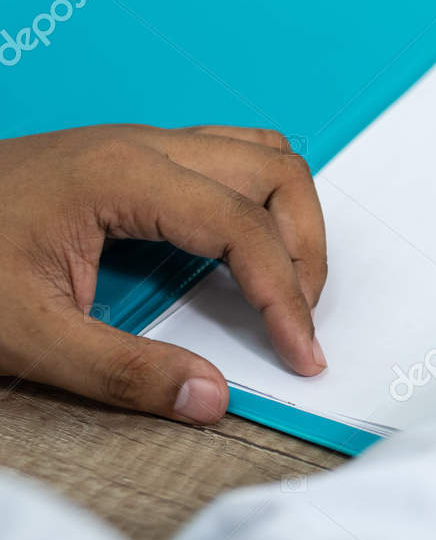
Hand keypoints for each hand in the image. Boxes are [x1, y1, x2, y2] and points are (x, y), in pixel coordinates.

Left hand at [0, 125, 327, 423]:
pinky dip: (259, 200)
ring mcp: (141, 141)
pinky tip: (241, 251)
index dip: (285, 295)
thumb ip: (123, 372)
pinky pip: (232, 155)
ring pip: (263, 154)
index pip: (244, 227)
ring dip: (289, 216)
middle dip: (303, 250)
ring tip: (283, 284)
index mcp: (124, 176)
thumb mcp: (25, 336)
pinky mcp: (134, 153)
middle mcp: (145, 143)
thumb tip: (211, 398)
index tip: (301, 354)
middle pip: (276, 173)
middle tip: (297, 319)